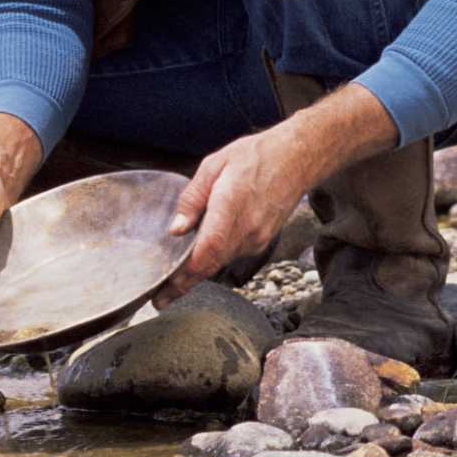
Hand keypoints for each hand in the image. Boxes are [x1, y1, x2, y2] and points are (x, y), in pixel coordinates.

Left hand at [154, 85, 397, 306]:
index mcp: (231, 204)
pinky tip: (198, 262)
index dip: (185, 272)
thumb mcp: (214, 165)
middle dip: (183, 284)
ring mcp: (257, 238)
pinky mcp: (262, 241)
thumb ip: (192, 198)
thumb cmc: (254, 157)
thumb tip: (176, 229)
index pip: (207, 248)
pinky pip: (232, 255)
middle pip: (211, 264)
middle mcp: (247, 227)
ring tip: (172, 284)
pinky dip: (214, 261)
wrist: (296, 159)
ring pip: (221, 262)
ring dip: (198, 274)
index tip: (164, 287)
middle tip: (160, 300)